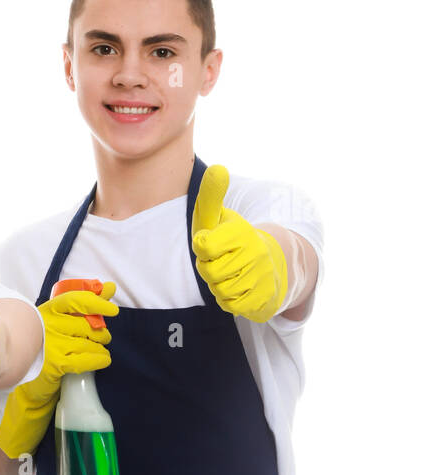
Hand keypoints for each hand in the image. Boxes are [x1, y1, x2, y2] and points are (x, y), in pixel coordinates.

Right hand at [0, 282, 117, 460]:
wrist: (21, 371)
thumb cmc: (44, 342)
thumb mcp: (58, 319)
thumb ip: (86, 302)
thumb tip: (110, 286)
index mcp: (48, 310)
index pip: (76, 300)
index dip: (98, 303)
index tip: (112, 310)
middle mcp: (48, 325)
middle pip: (87, 325)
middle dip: (101, 333)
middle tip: (102, 338)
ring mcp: (51, 345)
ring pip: (89, 343)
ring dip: (101, 348)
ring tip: (100, 351)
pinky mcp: (55, 364)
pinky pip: (87, 360)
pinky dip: (100, 360)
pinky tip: (102, 360)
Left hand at [191, 165, 287, 322]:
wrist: (272, 264)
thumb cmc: (233, 240)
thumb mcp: (220, 218)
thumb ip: (212, 196)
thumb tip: (218, 168)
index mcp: (241, 231)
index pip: (203, 245)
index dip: (202, 247)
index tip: (210, 242)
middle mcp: (255, 253)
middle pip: (208, 271)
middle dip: (209, 268)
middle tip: (222, 260)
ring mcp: (261, 277)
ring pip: (219, 289)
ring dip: (219, 284)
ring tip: (231, 273)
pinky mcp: (263, 299)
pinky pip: (231, 305)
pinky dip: (229, 299)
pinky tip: (239, 287)